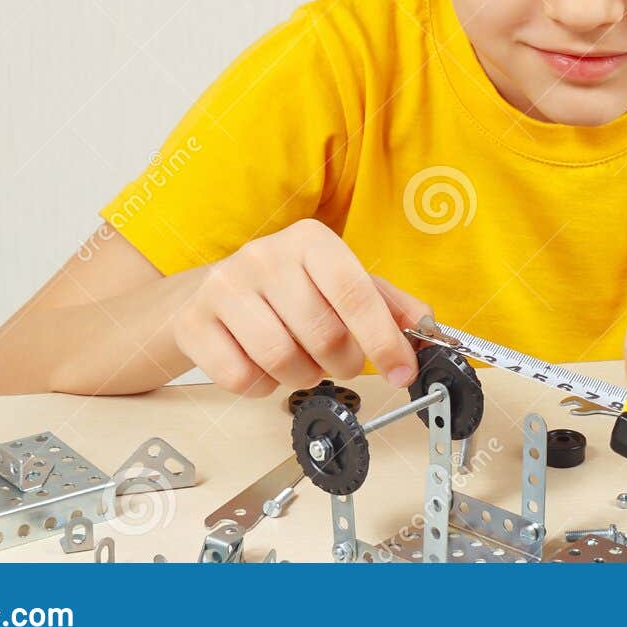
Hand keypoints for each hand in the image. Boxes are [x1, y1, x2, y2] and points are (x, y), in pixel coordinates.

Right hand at [172, 217, 431, 395]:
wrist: (203, 294)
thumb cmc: (284, 290)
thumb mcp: (339, 283)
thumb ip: (388, 304)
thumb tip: (432, 330)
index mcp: (310, 240)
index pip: (356, 292)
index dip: (384, 339)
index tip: (403, 371)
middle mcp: (265, 255)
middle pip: (323, 334)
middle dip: (342, 363)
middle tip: (339, 363)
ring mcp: (225, 287)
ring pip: (282, 360)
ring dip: (302, 376)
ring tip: (300, 362)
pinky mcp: (194, 322)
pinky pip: (242, 377)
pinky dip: (261, 386)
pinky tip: (261, 366)